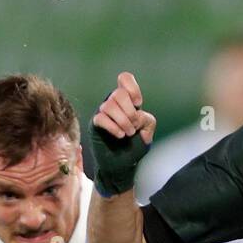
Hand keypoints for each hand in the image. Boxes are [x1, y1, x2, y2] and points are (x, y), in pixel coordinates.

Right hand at [90, 72, 156, 196]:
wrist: (123, 164)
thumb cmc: (135, 145)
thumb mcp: (147, 132)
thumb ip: (147, 120)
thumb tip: (136, 116)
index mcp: (127, 100)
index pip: (124, 79)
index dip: (132, 89)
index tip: (138, 104)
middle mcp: (113, 103)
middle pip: (118, 93)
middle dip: (130, 112)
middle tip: (134, 127)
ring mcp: (103, 113)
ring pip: (109, 105)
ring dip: (123, 121)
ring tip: (128, 134)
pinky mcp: (95, 125)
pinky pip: (100, 118)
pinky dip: (113, 127)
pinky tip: (120, 136)